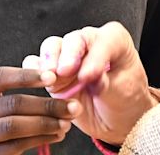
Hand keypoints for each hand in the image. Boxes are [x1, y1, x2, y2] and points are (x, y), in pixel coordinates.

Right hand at [0, 66, 78, 154]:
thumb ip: (17, 86)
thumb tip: (54, 76)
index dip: (27, 76)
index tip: (54, 77)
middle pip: (12, 103)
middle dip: (47, 104)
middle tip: (73, 106)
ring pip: (14, 126)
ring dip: (46, 123)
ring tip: (66, 123)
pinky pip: (16, 145)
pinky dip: (40, 139)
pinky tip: (56, 135)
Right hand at [25, 22, 156, 143]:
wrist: (117, 120)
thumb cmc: (126, 99)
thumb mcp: (123, 91)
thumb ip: (106, 82)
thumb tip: (87, 75)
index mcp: (113, 40)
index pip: (104, 40)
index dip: (95, 56)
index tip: (89, 76)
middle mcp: (89, 43)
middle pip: (74, 39)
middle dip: (68, 55)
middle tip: (65, 72)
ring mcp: (68, 56)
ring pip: (52, 47)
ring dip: (48, 61)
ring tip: (50, 78)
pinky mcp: (52, 73)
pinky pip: (36, 64)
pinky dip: (33, 71)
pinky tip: (36, 81)